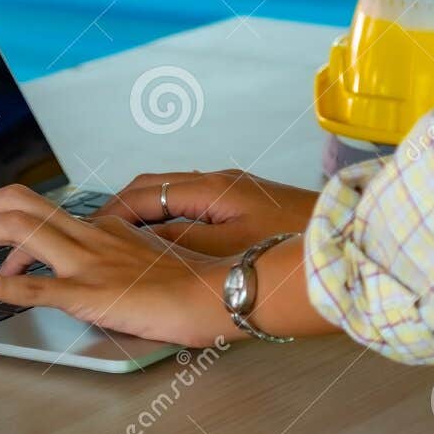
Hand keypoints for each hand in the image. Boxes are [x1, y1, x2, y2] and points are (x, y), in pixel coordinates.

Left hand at [0, 185, 238, 346]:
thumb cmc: (198, 285)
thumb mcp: (154, 260)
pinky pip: (32, 288)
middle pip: (18, 205)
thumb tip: (104, 269)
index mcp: (104, 229)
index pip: (40, 210)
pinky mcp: (89, 295)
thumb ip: (123, 259)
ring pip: (16, 231)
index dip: (0, 215)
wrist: (221, 294)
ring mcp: (87, 264)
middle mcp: (90, 238)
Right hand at [91, 169, 317, 256]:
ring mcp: (233, 193)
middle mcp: (219, 182)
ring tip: (126, 244)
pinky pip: (194, 208)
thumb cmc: (294, 243)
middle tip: (98, 236)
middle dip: (123, 211)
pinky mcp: (247, 207)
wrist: (344, 244)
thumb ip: (177, 243)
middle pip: (154, 188)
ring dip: (148, 217)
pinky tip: (170, 246)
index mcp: (210, 188)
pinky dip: (172, 222)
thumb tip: (139, 238)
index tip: (89, 231)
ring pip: (174, 198)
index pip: (143, 193)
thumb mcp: (224, 250)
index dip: (111, 213)